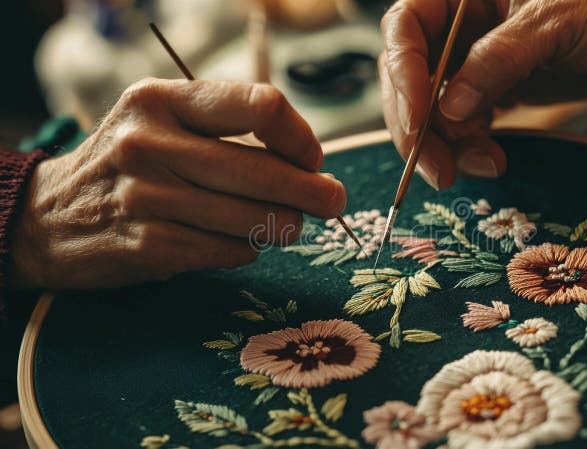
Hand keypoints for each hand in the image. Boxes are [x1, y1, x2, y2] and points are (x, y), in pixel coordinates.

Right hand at [11, 78, 345, 289]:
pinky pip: (233, 251)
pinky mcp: (151, 246)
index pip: (262, 106)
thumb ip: (226, 127)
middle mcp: (151, 143)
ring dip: (286, 225)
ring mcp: (148, 198)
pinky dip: (249, 249)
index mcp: (163, 99)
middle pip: (268, 171)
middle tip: (332, 200)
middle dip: (316, 192)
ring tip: (285, 223)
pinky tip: (240, 240)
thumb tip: (309, 161)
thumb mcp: (162, 119)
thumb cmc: (128, 162)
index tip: (312, 157)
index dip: (301, 136)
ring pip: (258, 219)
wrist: (49, 218)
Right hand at [380, 0, 586, 188]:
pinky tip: (492, 159)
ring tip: (486, 164)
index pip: (406, 28)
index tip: (419, 120)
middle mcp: (459, 27)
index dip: (403, 75)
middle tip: (437, 169)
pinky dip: (470, 148)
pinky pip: (463, 125)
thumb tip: (452, 108)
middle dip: (419, 126)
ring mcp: (474, 62)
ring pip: (433, 109)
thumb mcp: (555, 21)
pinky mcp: (493, 92)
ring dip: (448, 146)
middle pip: (410, 77)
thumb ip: (500, 59)